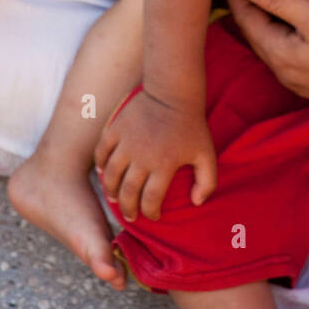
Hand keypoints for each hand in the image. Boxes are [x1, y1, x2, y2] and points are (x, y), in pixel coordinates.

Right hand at [96, 90, 216, 222]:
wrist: (173, 91)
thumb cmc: (191, 125)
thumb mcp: (207, 154)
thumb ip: (208, 182)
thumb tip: (197, 203)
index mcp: (164, 165)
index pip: (150, 200)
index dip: (151, 213)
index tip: (153, 216)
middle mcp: (142, 157)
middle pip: (128, 193)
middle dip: (128, 210)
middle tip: (130, 216)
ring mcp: (126, 142)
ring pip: (111, 176)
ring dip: (111, 191)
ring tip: (114, 198)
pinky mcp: (116, 128)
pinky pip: (101, 152)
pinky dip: (100, 165)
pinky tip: (103, 173)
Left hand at [221, 0, 308, 100]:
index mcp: (279, 54)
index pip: (246, 17)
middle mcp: (284, 71)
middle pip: (253, 32)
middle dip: (242, 4)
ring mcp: (299, 80)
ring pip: (267, 44)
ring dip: (258, 20)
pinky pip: (283, 53)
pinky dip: (275, 34)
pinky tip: (280, 24)